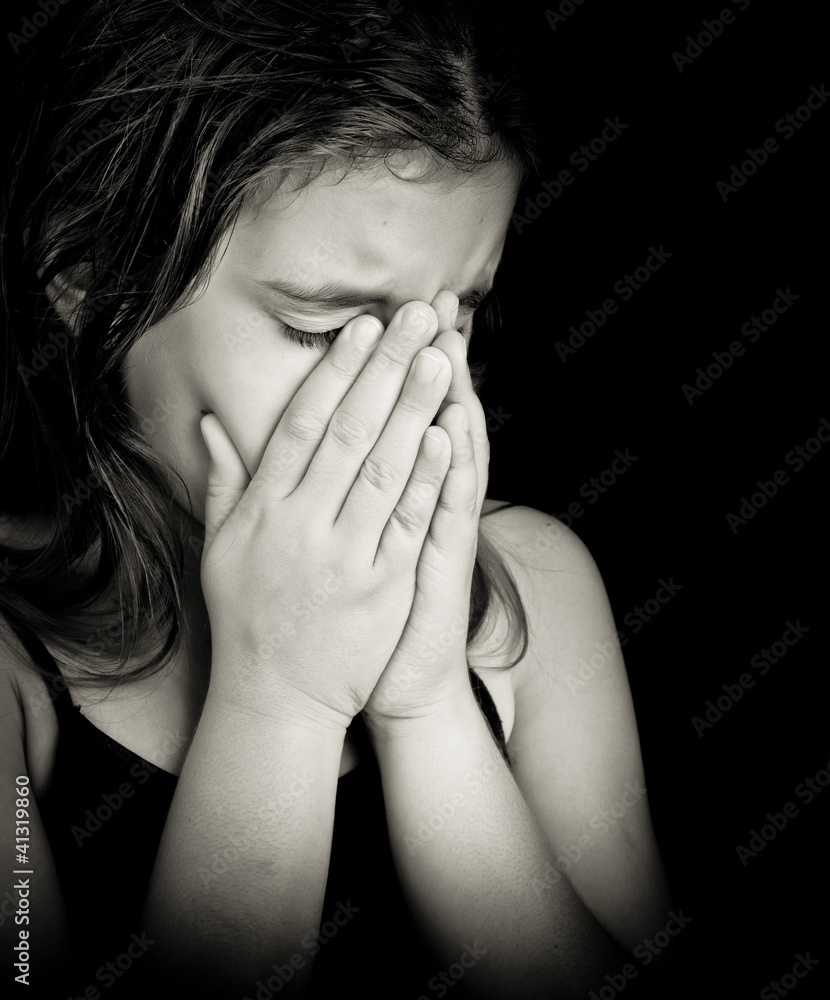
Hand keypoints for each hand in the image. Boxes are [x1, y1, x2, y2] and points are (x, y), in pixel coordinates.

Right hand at [198, 301, 455, 730]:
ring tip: (441, 358)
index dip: (336, 372)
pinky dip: (427, 479)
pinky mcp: (380, 588)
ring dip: (414, 409)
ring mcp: (344, 556)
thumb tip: (213, 424)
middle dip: (387, 369)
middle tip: (418, 317)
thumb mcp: (221, 549)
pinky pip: (408, 524)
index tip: (363, 327)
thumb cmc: (247, 618)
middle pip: (350, 432)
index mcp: (263, 508)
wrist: (276, 699)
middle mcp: (301, 524)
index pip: (303, 424)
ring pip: (384, 469)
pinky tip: (446, 435)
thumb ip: (223, 482)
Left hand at [363, 291, 489, 725]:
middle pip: (430, 418)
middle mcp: (423, 504)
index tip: (381, 311)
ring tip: (449, 345)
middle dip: (428, 361)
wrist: (397, 684)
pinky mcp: (446, 568)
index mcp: (391, 494)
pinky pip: (452, 515)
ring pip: (452, 455)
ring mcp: (439, 532)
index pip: (394, 416)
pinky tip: (453, 432)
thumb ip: (327, 494)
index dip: (388, 367)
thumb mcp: (343, 546)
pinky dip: (452, 474)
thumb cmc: (362, 614)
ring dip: (451, 400)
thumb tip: (303, 448)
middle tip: (433, 302)